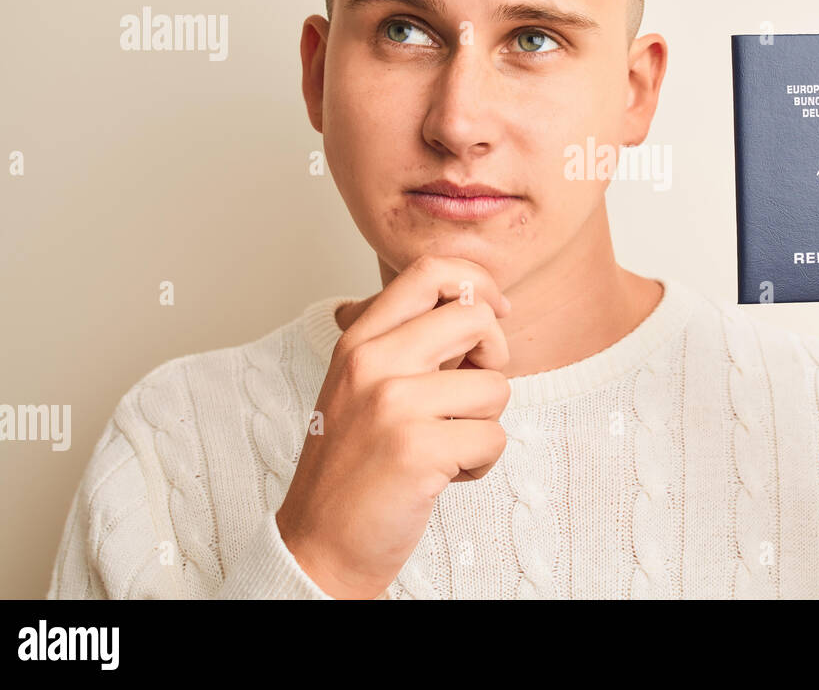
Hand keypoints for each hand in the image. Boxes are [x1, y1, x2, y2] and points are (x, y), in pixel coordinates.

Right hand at [275, 255, 513, 598]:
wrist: (320, 545)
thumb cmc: (355, 465)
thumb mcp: (364, 385)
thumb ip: (410, 343)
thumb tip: (481, 304)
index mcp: (359, 340)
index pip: (429, 272)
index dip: (479, 283)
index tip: (497, 312)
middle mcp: (371, 362)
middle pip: (477, 318)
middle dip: (494, 358)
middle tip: (469, 395)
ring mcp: (392, 404)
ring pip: (495, 386)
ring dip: (484, 424)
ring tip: (444, 447)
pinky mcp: (417, 449)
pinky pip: (494, 438)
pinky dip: (480, 463)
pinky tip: (444, 476)